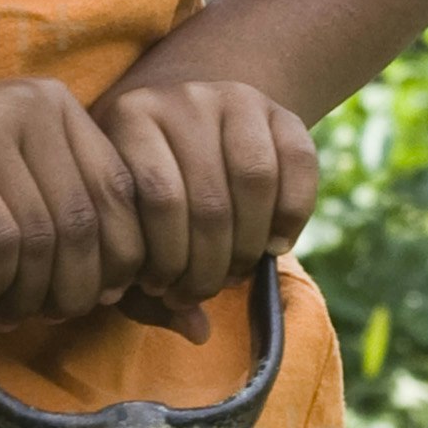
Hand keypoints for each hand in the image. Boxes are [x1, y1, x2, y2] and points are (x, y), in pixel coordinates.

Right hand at [0, 78, 152, 324]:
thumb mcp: (22, 201)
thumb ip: (89, 239)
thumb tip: (193, 324)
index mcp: (60, 106)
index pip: (125, 194)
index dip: (119, 260)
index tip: (93, 300)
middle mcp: (31, 102)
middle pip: (89, 220)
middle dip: (76, 286)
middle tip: (49, 315)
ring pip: (47, 235)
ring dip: (32, 292)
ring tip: (10, 310)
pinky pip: (2, 240)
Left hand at [93, 75, 316, 337]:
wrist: (188, 119)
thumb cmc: (143, 190)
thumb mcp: (127, 223)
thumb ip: (142, 285)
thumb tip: (196, 330)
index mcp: (129, 117)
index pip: (156, 199)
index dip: (162, 259)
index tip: (159, 289)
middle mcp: (183, 98)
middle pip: (209, 199)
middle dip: (207, 264)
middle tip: (199, 291)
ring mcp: (236, 97)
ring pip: (256, 182)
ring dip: (248, 245)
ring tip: (233, 272)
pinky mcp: (281, 111)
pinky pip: (300, 168)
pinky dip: (292, 218)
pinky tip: (274, 245)